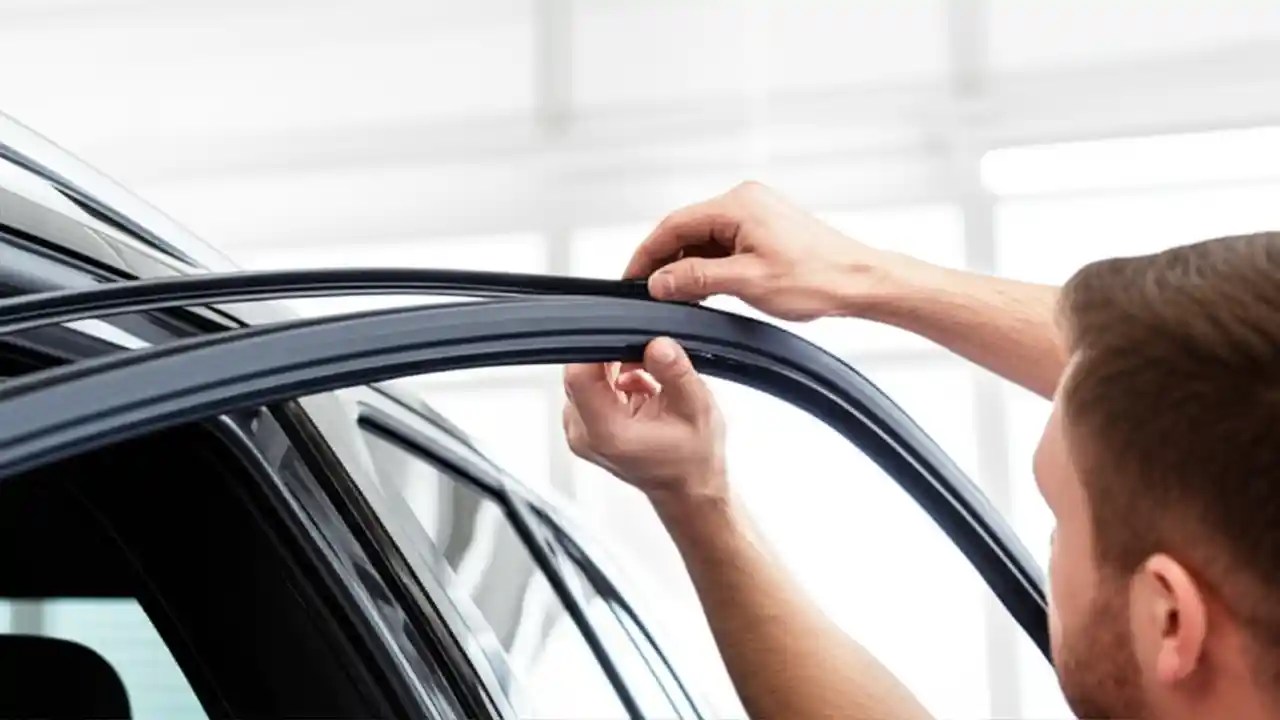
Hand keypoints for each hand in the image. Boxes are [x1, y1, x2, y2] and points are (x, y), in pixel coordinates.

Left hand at [563, 337, 725, 501]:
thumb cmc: (691, 458)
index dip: (598, 347)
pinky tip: (638, 391)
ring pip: (584, 377)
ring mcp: (580, 432)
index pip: (579, 375)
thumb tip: (659, 344)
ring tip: (648, 384)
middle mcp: (585, 434)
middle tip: (648, 363)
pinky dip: (612, 381)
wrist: (686, 487)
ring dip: (614, 369)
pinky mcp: (582, 426)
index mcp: (608, 433)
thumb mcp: (697, 408)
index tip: (624, 336)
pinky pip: (587, 388)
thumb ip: (675, 373)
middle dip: (613, 357)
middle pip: (581, 373)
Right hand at [625, 181, 914, 320]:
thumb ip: (697, 278)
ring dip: (686, 266)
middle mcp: (745, 200)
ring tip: (672, 297)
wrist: (860, 282)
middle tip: (645, 292)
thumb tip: (659, 281)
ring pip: (704, 238)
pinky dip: (707, 265)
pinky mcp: (764, 228)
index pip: (674, 224)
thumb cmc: (816, 279)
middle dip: (664, 261)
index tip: (630, 279)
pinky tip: (700, 289)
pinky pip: (723, 243)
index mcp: (738, 204)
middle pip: (686, 229)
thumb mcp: (747, 282)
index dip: (647, 253)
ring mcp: (756, 213)